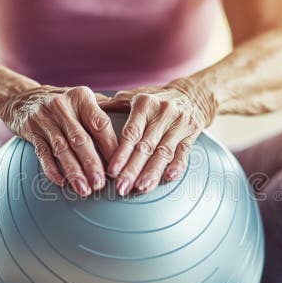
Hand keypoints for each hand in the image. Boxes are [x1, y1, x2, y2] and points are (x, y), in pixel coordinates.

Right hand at [0, 85, 117, 195]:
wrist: (22, 97)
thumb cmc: (63, 103)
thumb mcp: (82, 99)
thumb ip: (104, 112)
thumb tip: (131, 133)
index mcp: (81, 97)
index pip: (100, 124)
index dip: (110, 146)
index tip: (119, 167)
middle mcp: (63, 106)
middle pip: (81, 140)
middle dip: (92, 164)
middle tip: (101, 185)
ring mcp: (45, 119)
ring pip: (62, 149)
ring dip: (74, 172)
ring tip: (84, 190)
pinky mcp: (30, 130)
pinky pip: (42, 153)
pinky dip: (52, 169)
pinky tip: (62, 183)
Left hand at [101, 80, 213, 195]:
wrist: (192, 94)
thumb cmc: (156, 99)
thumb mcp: (135, 96)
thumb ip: (113, 104)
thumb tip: (89, 108)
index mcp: (145, 104)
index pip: (131, 133)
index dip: (122, 153)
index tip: (112, 171)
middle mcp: (163, 113)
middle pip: (146, 146)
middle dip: (133, 169)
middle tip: (122, 187)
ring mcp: (179, 124)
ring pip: (164, 152)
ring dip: (152, 172)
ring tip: (141, 188)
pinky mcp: (192, 133)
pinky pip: (184, 152)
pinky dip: (177, 166)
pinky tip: (169, 177)